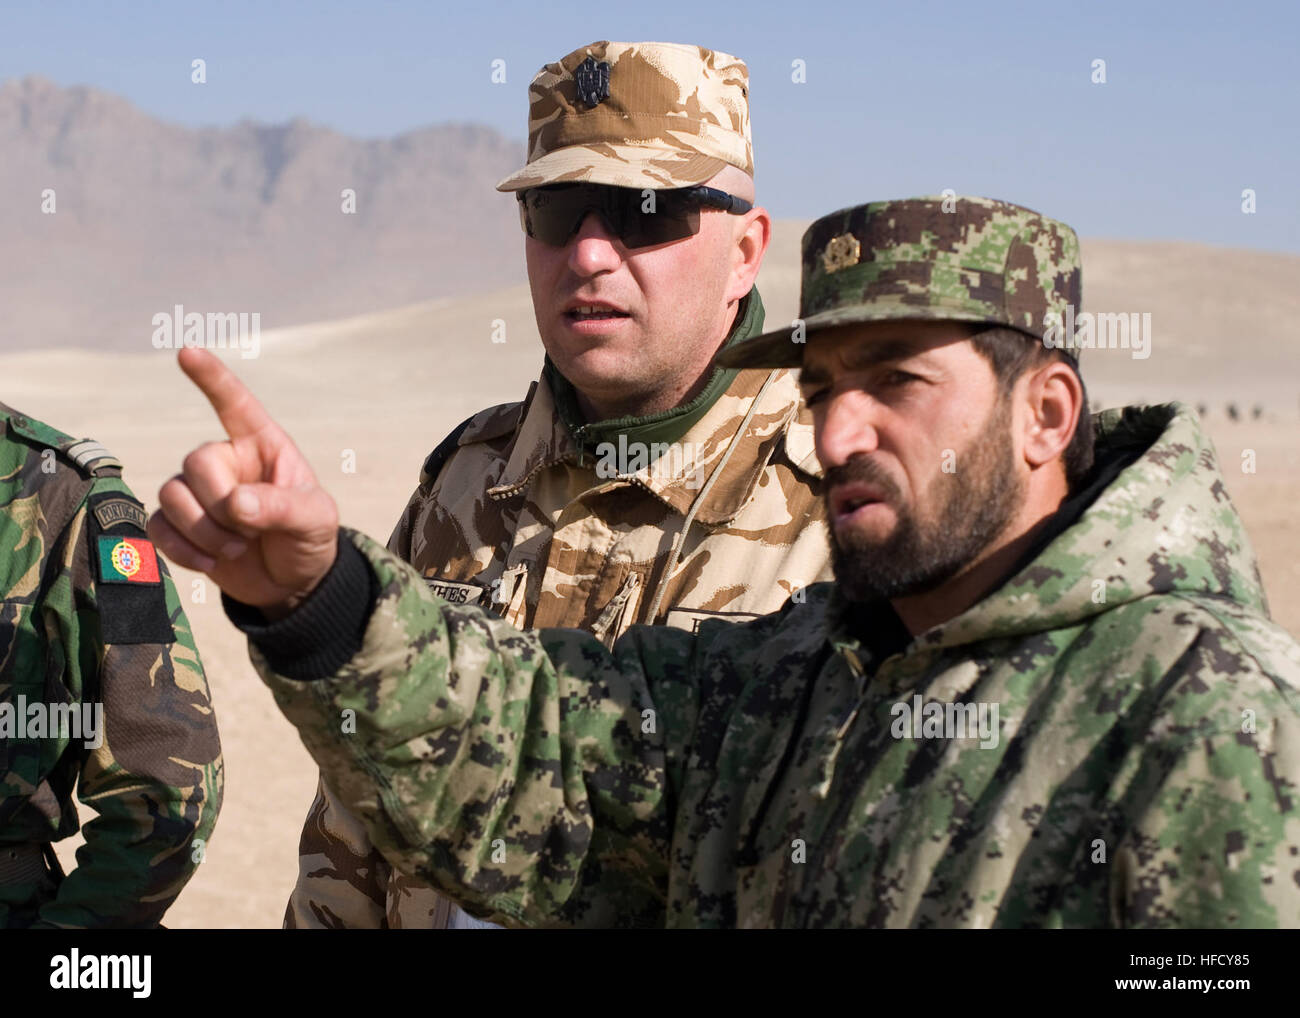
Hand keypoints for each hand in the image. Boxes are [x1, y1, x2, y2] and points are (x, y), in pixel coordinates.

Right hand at [148, 348, 339, 613]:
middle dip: (222, 503)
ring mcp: (198, 491)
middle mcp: (225, 460)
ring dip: (205, 531)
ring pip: (172, 494)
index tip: (187, 351)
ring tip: (239, 548)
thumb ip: (281, 507)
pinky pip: (157, 527)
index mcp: (262, 446)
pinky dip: (182, 550)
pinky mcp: (178, 524)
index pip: (235, 403)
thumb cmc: (309, 538)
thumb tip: (236, 505)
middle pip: (197, 461)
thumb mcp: (314, 520)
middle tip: (253, 532)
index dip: (212, 377)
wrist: (291, 583)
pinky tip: (211, 562)